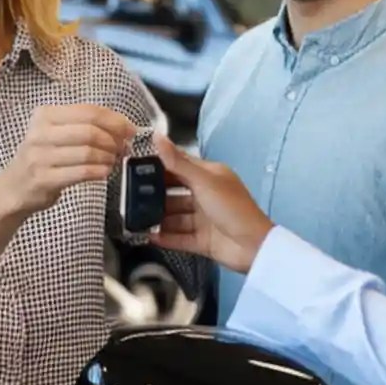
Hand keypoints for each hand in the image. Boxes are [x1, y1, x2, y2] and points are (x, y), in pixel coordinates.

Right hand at [0, 104, 137, 214]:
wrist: (14, 187)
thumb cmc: (42, 158)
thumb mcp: (55, 133)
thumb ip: (84, 126)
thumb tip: (123, 127)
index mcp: (45, 115)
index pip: (88, 111)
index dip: (115, 120)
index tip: (130, 130)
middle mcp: (39, 133)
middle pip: (89, 131)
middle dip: (113, 140)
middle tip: (122, 148)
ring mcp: (40, 156)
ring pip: (88, 152)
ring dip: (108, 157)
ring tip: (112, 161)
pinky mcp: (44, 179)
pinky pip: (82, 172)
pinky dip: (100, 171)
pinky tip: (104, 172)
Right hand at [148, 135, 274, 273]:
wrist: (254, 247)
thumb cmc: (235, 209)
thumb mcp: (204, 182)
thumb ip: (178, 162)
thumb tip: (158, 137)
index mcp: (209, 176)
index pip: (179, 165)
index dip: (159, 164)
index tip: (137, 165)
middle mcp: (205, 196)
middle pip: (173, 192)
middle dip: (154, 194)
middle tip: (131, 194)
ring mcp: (203, 219)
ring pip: (173, 216)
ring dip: (156, 217)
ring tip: (136, 217)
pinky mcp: (201, 240)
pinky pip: (178, 237)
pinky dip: (164, 237)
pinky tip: (148, 235)